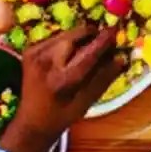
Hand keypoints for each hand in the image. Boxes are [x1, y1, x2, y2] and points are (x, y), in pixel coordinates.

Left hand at [0, 27, 121, 151]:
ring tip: (90, 45)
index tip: (115, 31)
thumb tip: (121, 59)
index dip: (103, 41)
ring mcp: (34, 54)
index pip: (87, 54)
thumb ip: (104, 78)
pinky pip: (54, 38)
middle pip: (74, 37)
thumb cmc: (61, 115)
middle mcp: (45, 63)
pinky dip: (66, 40)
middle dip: (91, 34)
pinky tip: (71, 51)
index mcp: (61, 80)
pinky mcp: (29, 50)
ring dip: (79, 37)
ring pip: (64, 34)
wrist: (31, 121)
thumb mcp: (86, 102)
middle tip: (104, 37)